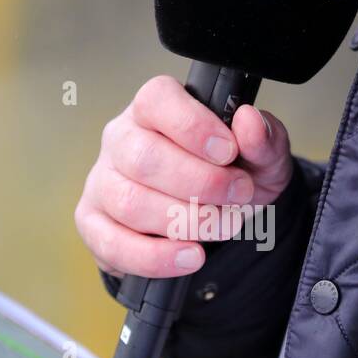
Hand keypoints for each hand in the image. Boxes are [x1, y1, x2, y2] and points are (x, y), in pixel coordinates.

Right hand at [75, 75, 292, 277]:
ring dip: (184, 222)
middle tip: (239, 196)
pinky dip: (157, 257)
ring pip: (129, 202)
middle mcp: (120, 139)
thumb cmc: (233, 175)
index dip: (192, 126)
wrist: (219, 219)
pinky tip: (191, 256)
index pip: (156, 99)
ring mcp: (102, 182)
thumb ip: (264, 138)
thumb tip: (249, 122)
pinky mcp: (94, 224)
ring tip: (223, 226)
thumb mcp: (263, 158)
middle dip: (200, 183)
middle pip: (143, 157)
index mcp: (155, 108)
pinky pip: (113, 245)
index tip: (229, 152)